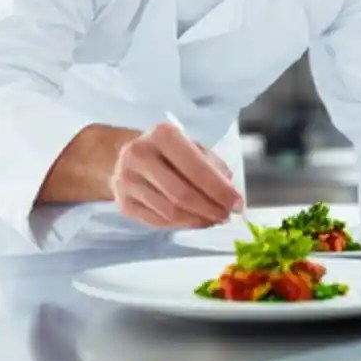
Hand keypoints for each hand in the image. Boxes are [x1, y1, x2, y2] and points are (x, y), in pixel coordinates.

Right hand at [110, 123, 240, 227]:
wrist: (124, 155)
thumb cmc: (169, 151)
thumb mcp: (193, 147)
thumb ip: (214, 168)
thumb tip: (231, 196)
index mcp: (163, 135)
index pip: (196, 169)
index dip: (220, 190)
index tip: (237, 204)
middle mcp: (140, 155)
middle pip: (182, 194)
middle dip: (210, 209)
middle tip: (227, 216)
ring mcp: (126, 181)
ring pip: (170, 212)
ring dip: (198, 220)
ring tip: (214, 219)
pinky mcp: (122, 203)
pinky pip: (158, 221)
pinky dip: (181, 224)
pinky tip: (195, 221)